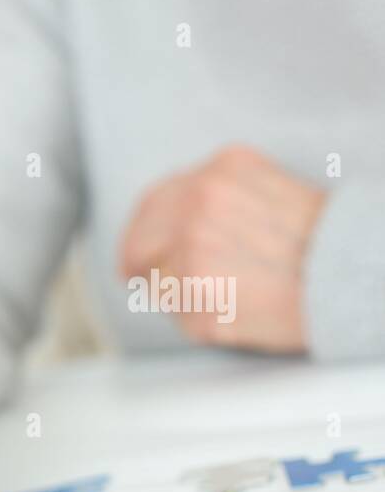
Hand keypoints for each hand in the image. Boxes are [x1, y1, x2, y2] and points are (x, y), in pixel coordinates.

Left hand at [121, 145, 326, 352]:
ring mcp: (191, 241)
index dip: (142, 235)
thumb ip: (219, 203)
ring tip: (229, 298)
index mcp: (219, 171)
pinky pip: (176, 312)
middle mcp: (199, 198)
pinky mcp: (192, 284)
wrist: (353, 276)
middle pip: (139, 243)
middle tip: (155, 288)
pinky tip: (234, 313)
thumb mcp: (269, 193)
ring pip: (158, 281)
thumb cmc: (321, 246)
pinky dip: (197, 321)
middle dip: (145, 268)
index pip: (154, 204)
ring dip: (181, 297)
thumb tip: (170, 231)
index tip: (137, 256)